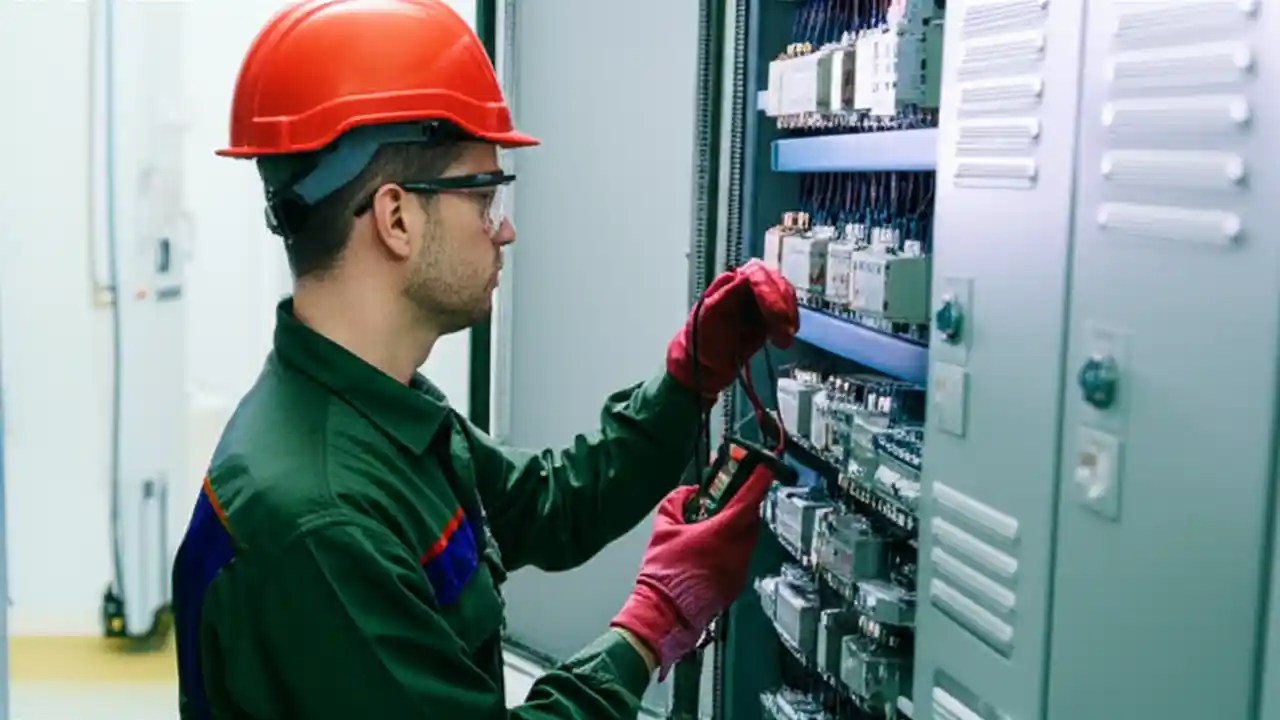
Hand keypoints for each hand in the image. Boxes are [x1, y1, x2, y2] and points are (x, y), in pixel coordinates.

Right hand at [608, 462, 774, 677]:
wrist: (664, 614)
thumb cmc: (664, 576)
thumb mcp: (662, 529)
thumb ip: (675, 503)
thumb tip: (686, 493)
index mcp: (722, 532)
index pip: (748, 499)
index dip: (758, 481)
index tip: (764, 469)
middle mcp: (737, 551)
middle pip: (752, 519)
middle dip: (744, 506)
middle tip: (729, 498)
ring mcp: (739, 569)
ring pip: (748, 540)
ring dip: (738, 528)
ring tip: (715, 525)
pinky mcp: (735, 584)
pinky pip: (741, 558)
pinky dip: (732, 549)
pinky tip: (712, 550)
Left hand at [667, 259, 798, 404]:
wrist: (707, 366)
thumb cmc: (704, 341)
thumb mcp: (710, 315)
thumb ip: (728, 293)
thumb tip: (746, 277)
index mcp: (730, 283)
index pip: (757, 276)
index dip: (770, 294)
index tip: (777, 319)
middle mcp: (747, 286)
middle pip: (776, 282)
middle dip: (783, 307)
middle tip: (785, 334)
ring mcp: (759, 299)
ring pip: (785, 295)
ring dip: (789, 316)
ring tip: (783, 340)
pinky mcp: (769, 314)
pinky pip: (787, 310)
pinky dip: (790, 322)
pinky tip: (782, 339)